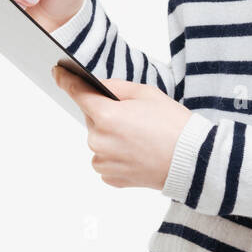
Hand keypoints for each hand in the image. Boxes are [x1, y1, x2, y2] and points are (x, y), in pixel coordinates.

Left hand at [52, 65, 192, 190]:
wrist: (192, 161)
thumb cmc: (174, 126)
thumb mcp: (147, 94)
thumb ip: (116, 87)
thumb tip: (98, 86)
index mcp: (106, 116)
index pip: (78, 93)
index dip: (66, 80)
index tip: (58, 73)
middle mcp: (98, 141)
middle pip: (93, 118)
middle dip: (107, 113)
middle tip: (135, 117)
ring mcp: (103, 161)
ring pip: (99, 140)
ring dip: (112, 135)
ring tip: (140, 137)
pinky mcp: (109, 178)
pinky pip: (105, 159)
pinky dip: (117, 154)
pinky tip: (137, 152)